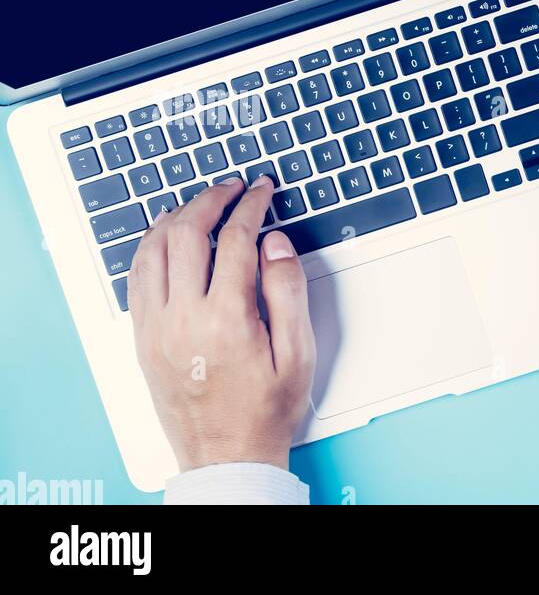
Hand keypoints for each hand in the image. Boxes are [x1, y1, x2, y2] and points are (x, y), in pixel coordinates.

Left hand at [127, 176, 315, 471]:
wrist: (226, 455)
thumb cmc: (265, 410)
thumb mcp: (298, 353)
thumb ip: (288, 292)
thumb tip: (275, 245)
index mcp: (227, 319)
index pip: (235, 240)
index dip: (251, 206)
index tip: (261, 190)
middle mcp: (184, 318)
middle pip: (188, 233)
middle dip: (211, 200)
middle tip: (232, 187)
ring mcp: (157, 327)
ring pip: (154, 249)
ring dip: (176, 216)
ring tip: (199, 204)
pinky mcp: (143, 337)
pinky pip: (137, 276)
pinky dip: (150, 246)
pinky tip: (166, 237)